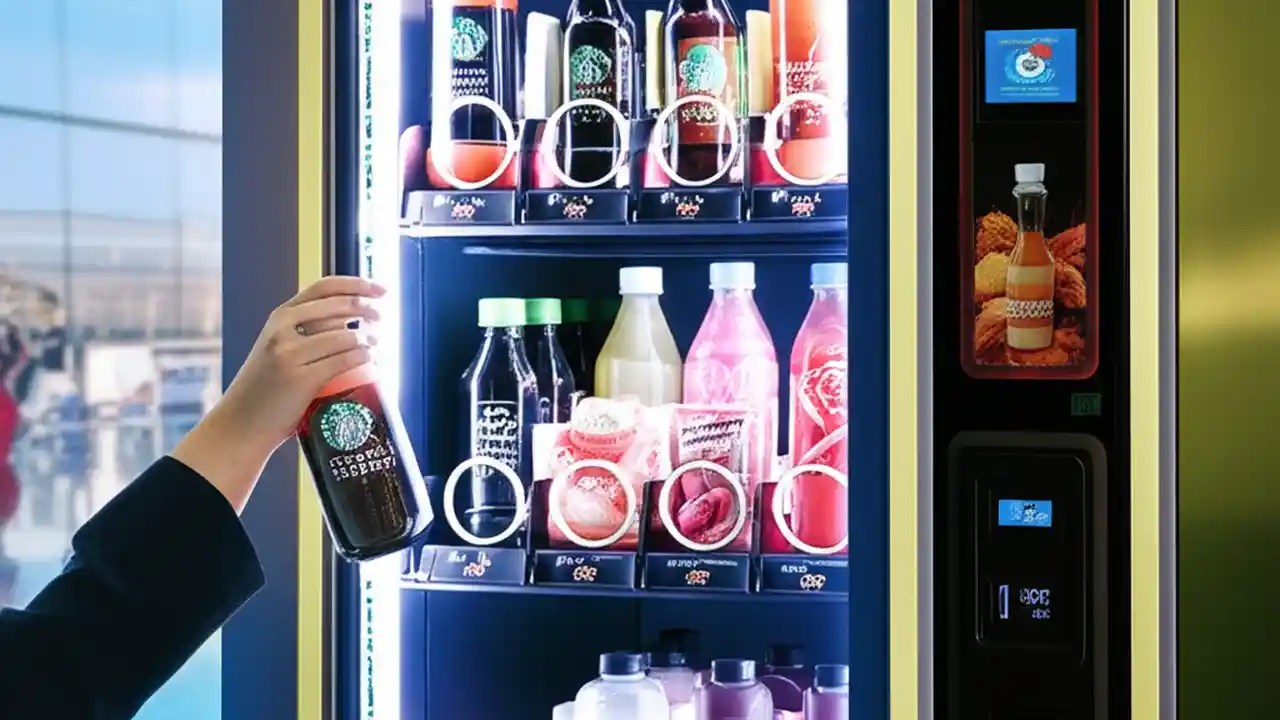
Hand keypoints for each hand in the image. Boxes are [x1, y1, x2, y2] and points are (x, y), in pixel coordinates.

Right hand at [218, 276, 384, 449]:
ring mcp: (290, 354)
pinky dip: (363, 357)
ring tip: (377, 342)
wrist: (241, 423)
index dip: (356, 284)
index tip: (380, 290)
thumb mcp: (278, 347)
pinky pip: (344, 361)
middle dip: (367, 309)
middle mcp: (282, 330)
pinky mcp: (300, 379)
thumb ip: (306, 331)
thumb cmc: (266, 388)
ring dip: (368, 337)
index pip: (324, 288)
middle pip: (338, 307)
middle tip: (382, 317)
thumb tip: (351, 321)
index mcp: (279, 317)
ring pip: (344, 336)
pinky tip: (370, 359)